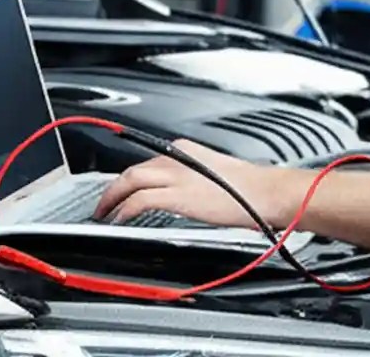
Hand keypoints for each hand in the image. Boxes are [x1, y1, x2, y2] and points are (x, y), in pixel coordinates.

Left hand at [92, 139, 280, 227]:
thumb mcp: (216, 174)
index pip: (148, 161)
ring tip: (104, 213)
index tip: (120, 190)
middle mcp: (178, 157)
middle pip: (133, 168)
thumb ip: (194, 178)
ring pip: (131, 179)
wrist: (265, 192)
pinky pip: (140, 200)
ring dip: (112, 197)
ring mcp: (177, 174)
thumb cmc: (250, 188)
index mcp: (187, 150)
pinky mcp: (178, 194)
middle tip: (103, 203)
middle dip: (113, 187)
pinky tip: (120, 219)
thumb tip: (185, 193)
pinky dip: (125, 209)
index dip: (129, 177)